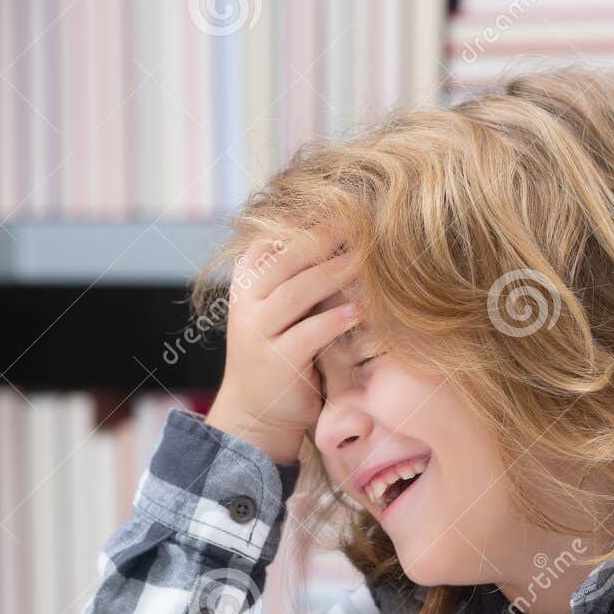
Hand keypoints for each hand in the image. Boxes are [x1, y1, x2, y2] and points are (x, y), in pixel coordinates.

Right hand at [205, 226, 361, 463]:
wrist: (256, 410)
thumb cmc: (280, 349)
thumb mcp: (279, 305)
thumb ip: (296, 273)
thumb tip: (340, 224)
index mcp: (247, 280)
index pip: (272, 237)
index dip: (305, 219)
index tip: (342, 203)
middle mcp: (247, 302)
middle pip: (287, 258)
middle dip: (324, 237)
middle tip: (361, 220)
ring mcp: (257, 332)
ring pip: (297, 292)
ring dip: (335, 272)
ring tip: (367, 259)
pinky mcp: (276, 361)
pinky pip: (308, 334)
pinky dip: (334, 320)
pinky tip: (360, 310)